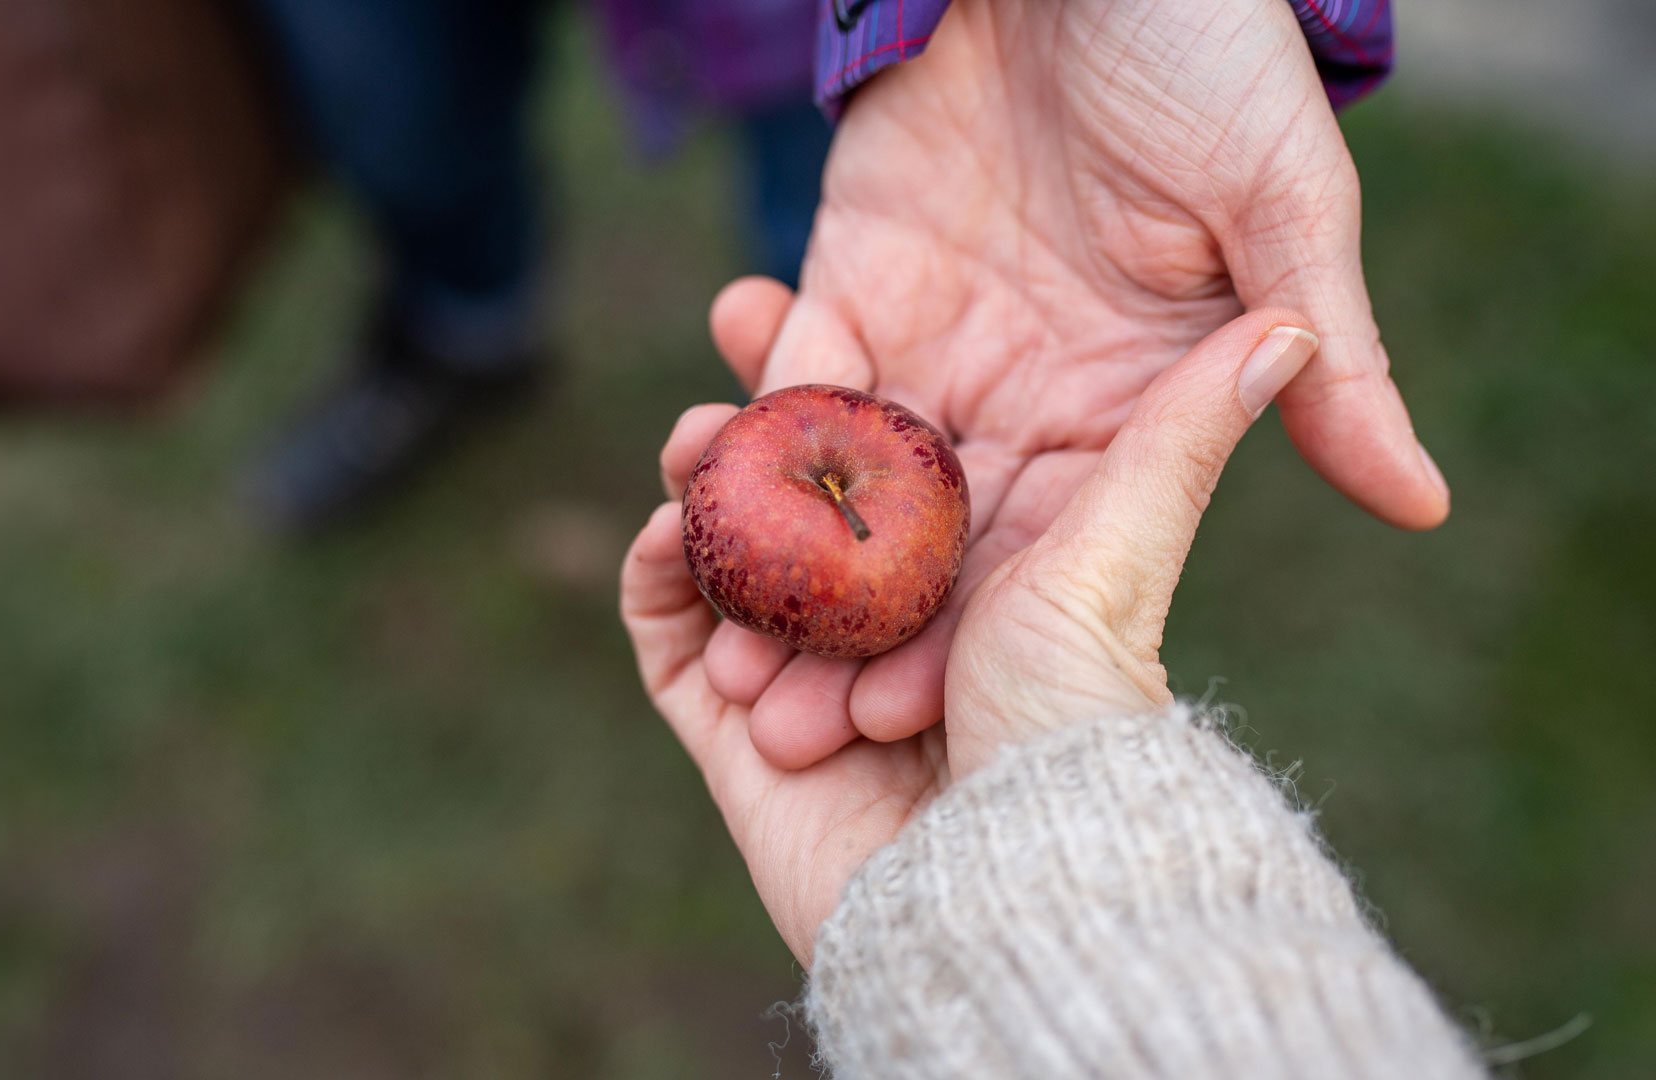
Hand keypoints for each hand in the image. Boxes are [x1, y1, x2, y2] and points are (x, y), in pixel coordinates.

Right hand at [624, 309, 1319, 962]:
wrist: (1008, 888)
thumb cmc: (1077, 720)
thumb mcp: (1121, 550)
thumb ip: (1182, 436)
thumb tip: (1297, 327)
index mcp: (973, 572)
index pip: (898, 442)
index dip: (856, 361)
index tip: (817, 277)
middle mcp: (889, 620)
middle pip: (805, 486)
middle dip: (766, 401)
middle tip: (737, 309)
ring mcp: (807, 679)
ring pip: (735, 551)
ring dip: (707, 478)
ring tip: (691, 426)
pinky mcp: (741, 741)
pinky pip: (677, 641)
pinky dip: (661, 579)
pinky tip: (666, 522)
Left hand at [699, 0, 1448, 768]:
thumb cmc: (1211, 56)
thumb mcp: (1285, 204)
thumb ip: (1333, 358)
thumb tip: (1423, 505)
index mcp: (1129, 403)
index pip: (1051, 549)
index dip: (978, 637)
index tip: (909, 724)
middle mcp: (1026, 396)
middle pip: (933, 545)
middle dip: (857, 638)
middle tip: (781, 731)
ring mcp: (935, 344)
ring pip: (849, 484)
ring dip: (786, 568)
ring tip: (718, 656)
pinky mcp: (854, 281)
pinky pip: (796, 376)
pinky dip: (748, 437)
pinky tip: (694, 506)